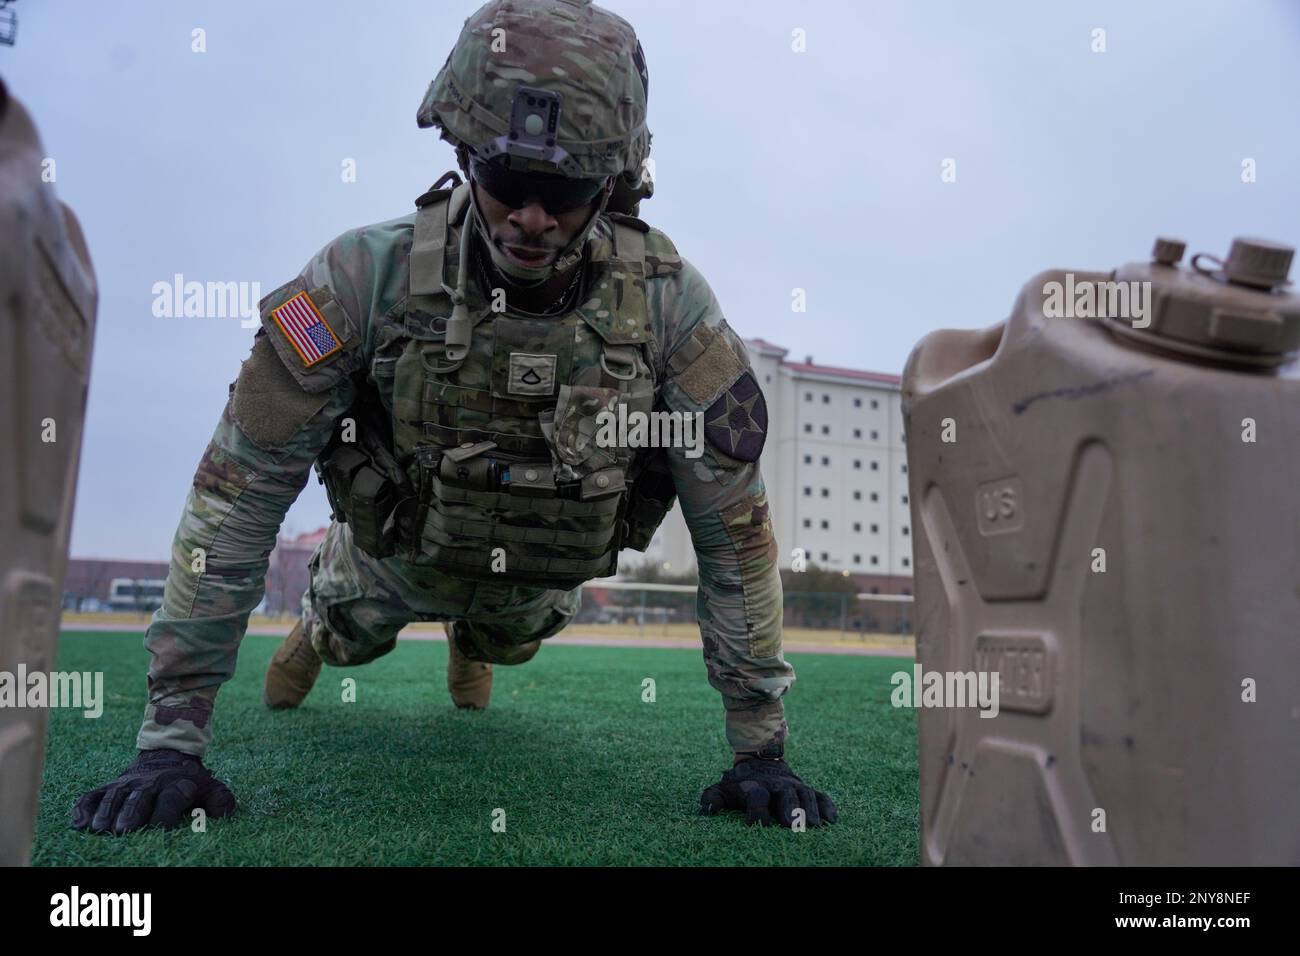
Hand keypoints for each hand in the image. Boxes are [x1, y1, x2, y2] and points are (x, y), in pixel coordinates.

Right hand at [71, 749, 235, 834]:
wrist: (168, 753)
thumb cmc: (190, 781)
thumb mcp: (211, 786)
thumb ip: (220, 800)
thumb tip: (223, 813)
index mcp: (176, 785)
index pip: (171, 799)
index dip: (165, 813)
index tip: (160, 828)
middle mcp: (149, 784)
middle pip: (138, 798)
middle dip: (131, 814)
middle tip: (123, 830)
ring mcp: (127, 784)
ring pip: (114, 796)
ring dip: (106, 812)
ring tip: (99, 829)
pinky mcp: (109, 785)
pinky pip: (93, 795)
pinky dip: (83, 807)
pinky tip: (77, 823)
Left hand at [699, 757, 837, 827]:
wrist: (758, 757)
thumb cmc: (740, 782)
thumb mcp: (723, 787)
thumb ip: (713, 798)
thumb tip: (707, 810)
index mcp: (756, 785)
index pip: (757, 795)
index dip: (755, 810)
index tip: (754, 825)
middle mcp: (777, 784)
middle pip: (785, 794)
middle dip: (789, 809)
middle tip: (791, 825)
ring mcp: (794, 785)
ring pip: (805, 794)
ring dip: (810, 810)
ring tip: (815, 826)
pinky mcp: (806, 788)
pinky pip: (820, 795)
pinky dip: (828, 805)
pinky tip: (833, 819)